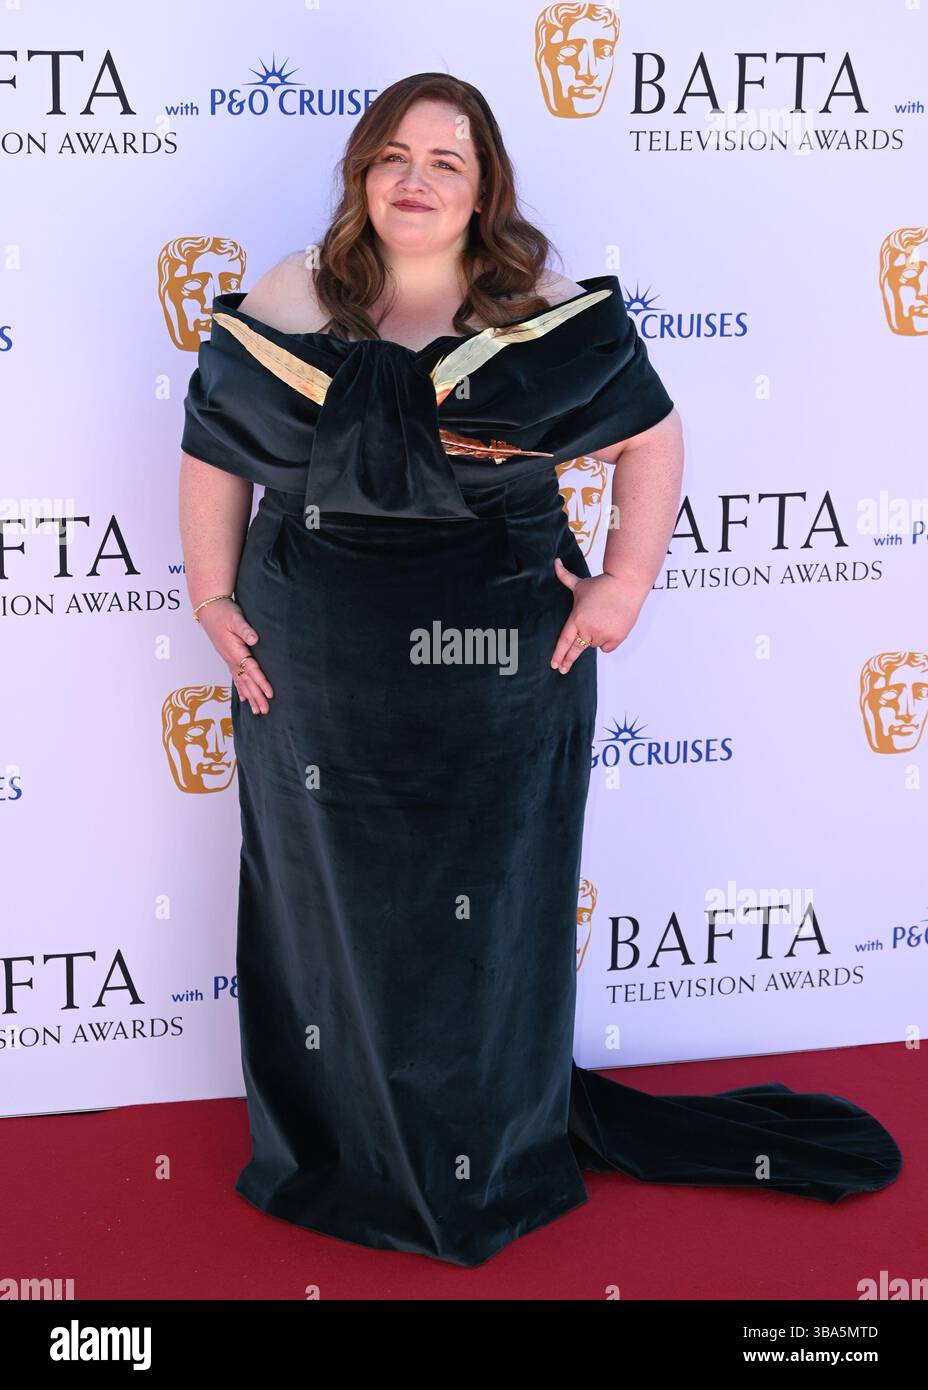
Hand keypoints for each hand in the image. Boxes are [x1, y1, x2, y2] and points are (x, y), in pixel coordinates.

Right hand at [197, 597, 273, 713]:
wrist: (209, 609)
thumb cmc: (223, 612)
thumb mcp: (235, 618)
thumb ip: (245, 629)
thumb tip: (254, 639)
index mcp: (234, 651)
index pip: (251, 670)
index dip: (261, 682)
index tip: (270, 694)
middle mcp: (231, 659)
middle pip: (246, 681)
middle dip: (256, 697)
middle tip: (265, 711)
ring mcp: (229, 660)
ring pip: (241, 682)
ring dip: (250, 697)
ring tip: (257, 711)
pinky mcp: (229, 657)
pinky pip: (236, 677)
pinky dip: (241, 689)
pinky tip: (244, 698)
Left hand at [549, 556, 639, 673]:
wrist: (626, 583)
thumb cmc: (603, 583)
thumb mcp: (580, 583)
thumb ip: (564, 576)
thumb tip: (555, 562)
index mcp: (576, 618)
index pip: (564, 641)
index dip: (559, 654)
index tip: (554, 665)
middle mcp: (588, 629)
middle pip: (577, 648)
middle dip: (568, 660)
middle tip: (563, 670)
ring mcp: (602, 634)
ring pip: (595, 643)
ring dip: (597, 636)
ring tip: (604, 618)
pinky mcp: (616, 638)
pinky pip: (607, 647)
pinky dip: (609, 640)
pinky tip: (612, 625)